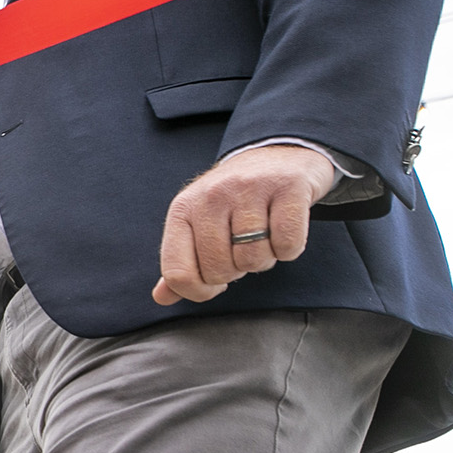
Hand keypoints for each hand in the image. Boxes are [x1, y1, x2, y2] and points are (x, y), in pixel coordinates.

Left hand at [153, 145, 336, 305]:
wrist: (278, 156)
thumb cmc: (235, 200)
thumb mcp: (199, 224)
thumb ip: (182, 261)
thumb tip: (162, 297)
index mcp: (183, 209)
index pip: (178, 272)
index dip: (198, 290)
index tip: (215, 282)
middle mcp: (212, 195)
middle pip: (219, 270)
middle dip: (236, 272)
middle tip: (243, 248)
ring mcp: (250, 188)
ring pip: (254, 259)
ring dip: (264, 259)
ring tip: (264, 236)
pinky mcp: (288, 186)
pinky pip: (287, 244)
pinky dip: (290, 249)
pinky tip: (284, 230)